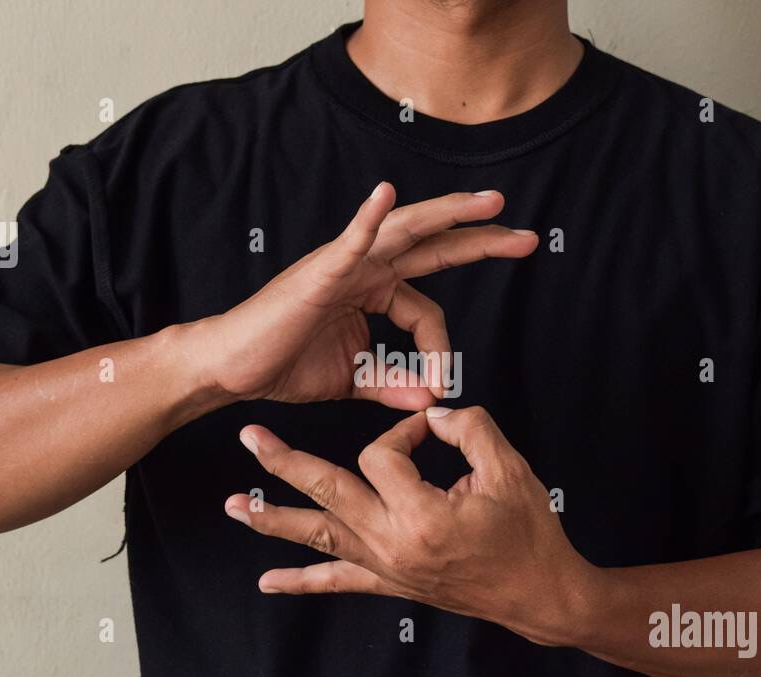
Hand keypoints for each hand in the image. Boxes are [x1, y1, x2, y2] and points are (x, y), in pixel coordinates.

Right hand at [200, 183, 536, 408]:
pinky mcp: (319, 271)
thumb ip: (391, 381)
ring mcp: (344, 264)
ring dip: (448, 214)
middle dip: (482, 240)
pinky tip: (386, 194)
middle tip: (527, 238)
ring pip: (406, 231)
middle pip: (434, 247)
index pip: (428, 312)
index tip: (442, 385)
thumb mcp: (352, 378)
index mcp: (374, 292)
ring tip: (489, 203)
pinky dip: (368, 218)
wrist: (233, 367)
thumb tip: (430, 397)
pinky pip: (349, 240)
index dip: (442, 350)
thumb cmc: (283, 366)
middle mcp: (365, 269)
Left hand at [224, 406, 600, 646]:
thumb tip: (433, 413)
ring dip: (273, 519)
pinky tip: (267, 583)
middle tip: (249, 437)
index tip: (430, 425)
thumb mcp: (510, 470)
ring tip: (233, 506)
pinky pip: (336, 583)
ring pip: (318, 537)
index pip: (383, 454)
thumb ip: (470, 429)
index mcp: (420, 513)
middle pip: (326, 491)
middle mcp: (392, 543)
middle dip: (284, 462)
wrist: (538, 596)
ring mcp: (386, 567)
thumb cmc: (529, 534)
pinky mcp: (389, 584)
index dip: (403, 430)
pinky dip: (300, 582)